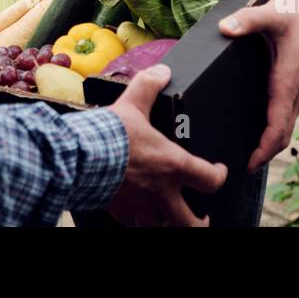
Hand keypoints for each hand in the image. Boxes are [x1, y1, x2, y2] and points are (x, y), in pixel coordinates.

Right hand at [105, 64, 227, 225]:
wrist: (78, 159)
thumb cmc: (110, 135)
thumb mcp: (133, 102)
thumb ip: (149, 85)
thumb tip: (162, 71)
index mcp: (173, 166)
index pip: (211, 180)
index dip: (219, 176)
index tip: (218, 171)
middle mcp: (162, 194)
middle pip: (192, 224)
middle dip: (200, 223)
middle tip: (201, 216)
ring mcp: (140, 207)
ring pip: (162, 226)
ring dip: (167, 221)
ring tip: (167, 215)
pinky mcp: (119, 212)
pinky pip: (132, 223)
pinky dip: (136, 219)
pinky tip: (134, 210)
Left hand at [218, 0, 298, 172]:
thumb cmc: (298, 12)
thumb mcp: (271, 13)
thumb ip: (246, 20)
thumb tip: (225, 28)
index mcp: (287, 79)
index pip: (277, 124)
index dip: (265, 147)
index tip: (250, 162)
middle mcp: (296, 89)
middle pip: (283, 132)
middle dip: (266, 153)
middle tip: (244, 166)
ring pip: (288, 124)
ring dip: (272, 141)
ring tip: (250, 153)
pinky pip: (289, 112)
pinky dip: (277, 127)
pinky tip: (262, 125)